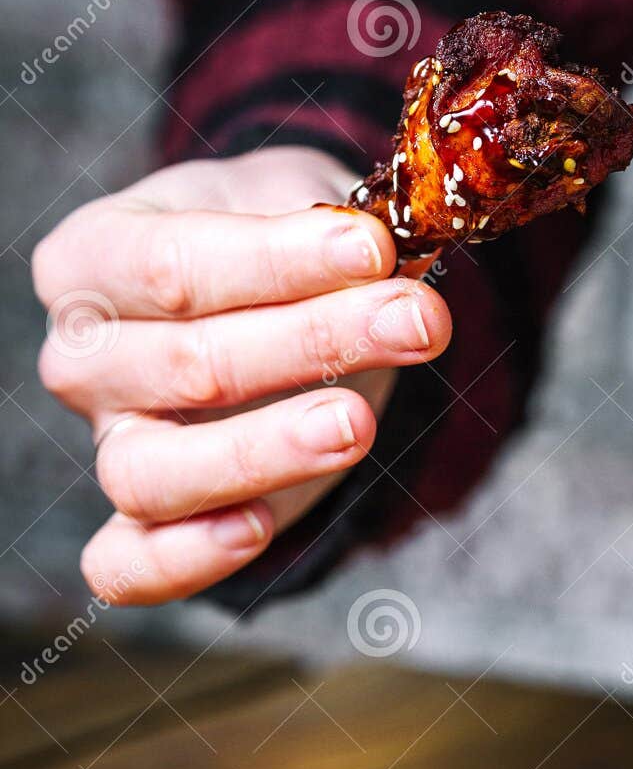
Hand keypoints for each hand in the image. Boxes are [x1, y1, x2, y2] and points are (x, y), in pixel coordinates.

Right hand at [33, 147, 450, 603]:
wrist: (277, 303)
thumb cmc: (274, 247)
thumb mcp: (294, 204)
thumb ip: (322, 227)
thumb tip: (379, 256)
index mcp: (93, 258)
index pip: (168, 264)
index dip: (276, 261)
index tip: (375, 252)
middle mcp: (82, 356)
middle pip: (182, 364)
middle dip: (312, 343)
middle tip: (414, 322)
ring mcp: (108, 443)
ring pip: (154, 473)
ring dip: (263, 451)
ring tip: (357, 424)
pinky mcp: (139, 522)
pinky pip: (128, 564)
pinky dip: (185, 557)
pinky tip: (257, 529)